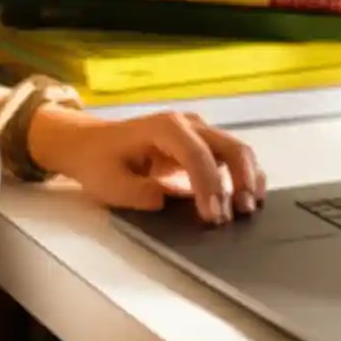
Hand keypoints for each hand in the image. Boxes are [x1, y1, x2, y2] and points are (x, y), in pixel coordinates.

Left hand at [27, 107, 266, 224]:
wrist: (91, 145)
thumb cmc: (99, 162)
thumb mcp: (109, 184)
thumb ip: (138, 193)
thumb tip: (167, 200)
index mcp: (164, 127)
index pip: (196, 155)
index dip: (209, 186)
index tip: (212, 216)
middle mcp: (188, 124)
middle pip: (229, 147)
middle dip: (241, 180)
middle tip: (242, 212)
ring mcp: (199, 132)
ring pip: (237, 150)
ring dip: (248, 179)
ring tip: (250, 208)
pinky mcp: (204, 146)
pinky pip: (232, 158)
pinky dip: (245, 177)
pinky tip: (249, 198)